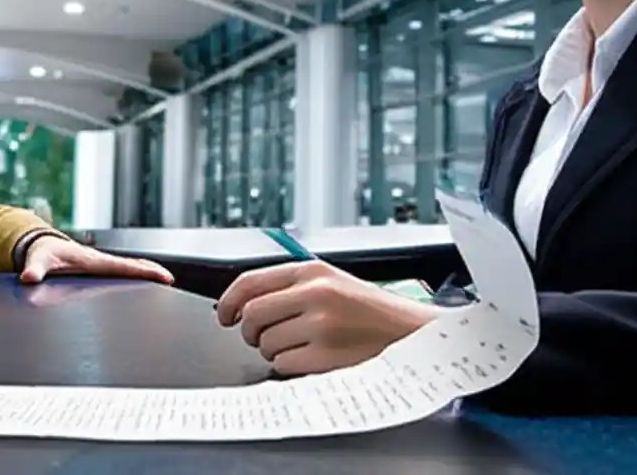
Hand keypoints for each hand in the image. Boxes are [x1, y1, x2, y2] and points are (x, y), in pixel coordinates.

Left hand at [19, 236, 174, 285]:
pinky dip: (134, 274)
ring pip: (128, 268)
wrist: (40, 245)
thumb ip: (34, 269)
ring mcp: (100, 265)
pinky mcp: (97, 269)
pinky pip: (120, 271)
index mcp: (92, 260)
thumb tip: (29, 276)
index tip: (162, 275)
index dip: (143, 271)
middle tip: (169, 279)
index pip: (123, 266)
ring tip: (163, 281)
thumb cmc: (42, 252)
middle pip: (130, 265)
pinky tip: (141, 283)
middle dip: (150, 270)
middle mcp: (99, 261)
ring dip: (144, 272)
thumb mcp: (38, 261)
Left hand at [215, 260, 439, 375]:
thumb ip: (291, 286)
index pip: (249, 282)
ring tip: (300, 346)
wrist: (412, 334)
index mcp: (312, 271)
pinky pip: (284, 364)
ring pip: (266, 343)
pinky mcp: (327, 354)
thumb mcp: (333, 281)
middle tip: (262, 337)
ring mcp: (321, 325)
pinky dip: (290, 366)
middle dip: (250, 331)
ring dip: (274, 350)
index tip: (224, 315)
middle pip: (252, 315)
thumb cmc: (371, 311)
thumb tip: (243, 302)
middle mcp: (315, 294)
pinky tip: (311, 358)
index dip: (228, 301)